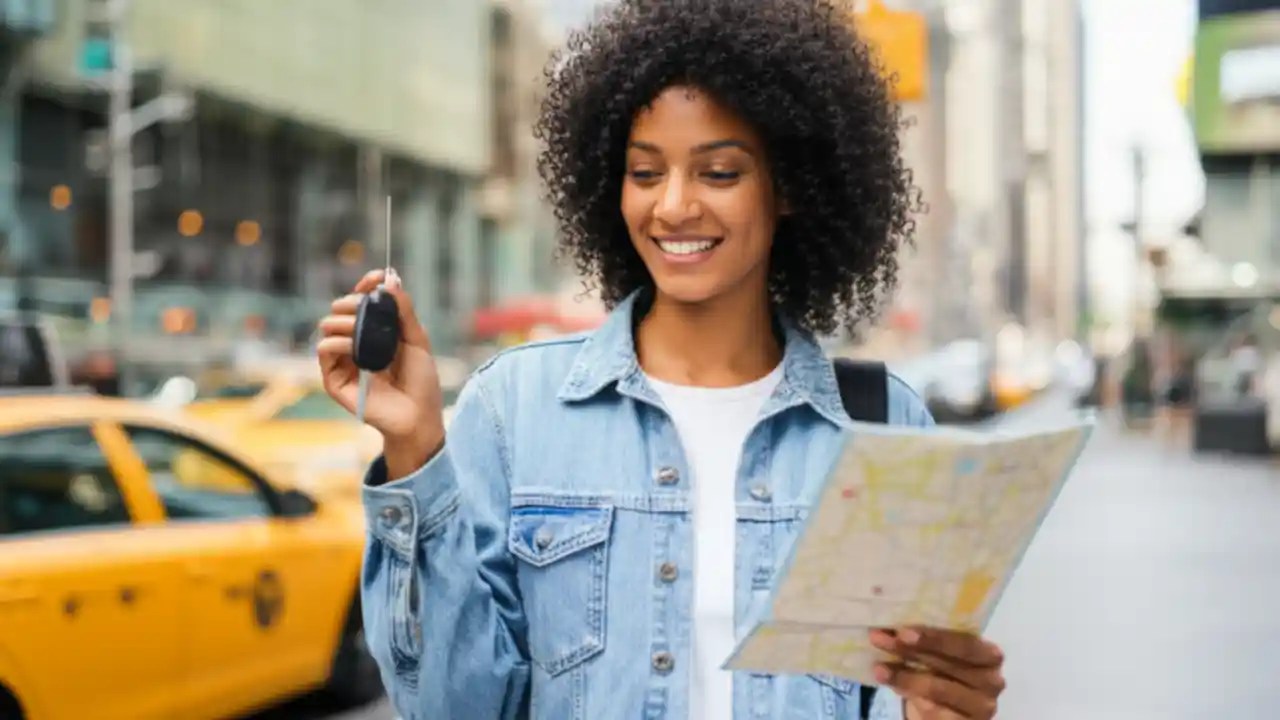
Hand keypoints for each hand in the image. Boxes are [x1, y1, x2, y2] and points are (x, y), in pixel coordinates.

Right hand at [317, 269, 444, 476]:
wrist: (419, 416)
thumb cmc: (421, 381)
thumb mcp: (417, 340)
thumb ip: (403, 311)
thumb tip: (391, 281)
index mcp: (376, 332)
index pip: (361, 301)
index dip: (365, 286)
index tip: (376, 278)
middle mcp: (357, 343)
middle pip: (340, 309)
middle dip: (352, 302)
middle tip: (366, 306)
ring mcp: (344, 361)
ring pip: (328, 326)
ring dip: (344, 321)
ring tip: (362, 331)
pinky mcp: (335, 380)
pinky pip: (323, 351)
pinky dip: (336, 343)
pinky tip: (354, 347)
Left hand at [869, 627, 1004, 718]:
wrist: (951, 708)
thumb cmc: (945, 670)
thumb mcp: (941, 653)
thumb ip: (925, 639)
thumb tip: (889, 626)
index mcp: (990, 655)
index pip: (964, 643)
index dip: (934, 638)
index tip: (902, 631)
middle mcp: (993, 681)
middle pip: (948, 665)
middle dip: (910, 651)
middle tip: (879, 639)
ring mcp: (983, 707)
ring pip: (939, 689)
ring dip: (904, 677)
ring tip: (878, 668)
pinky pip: (935, 711)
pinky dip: (911, 696)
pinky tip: (893, 685)